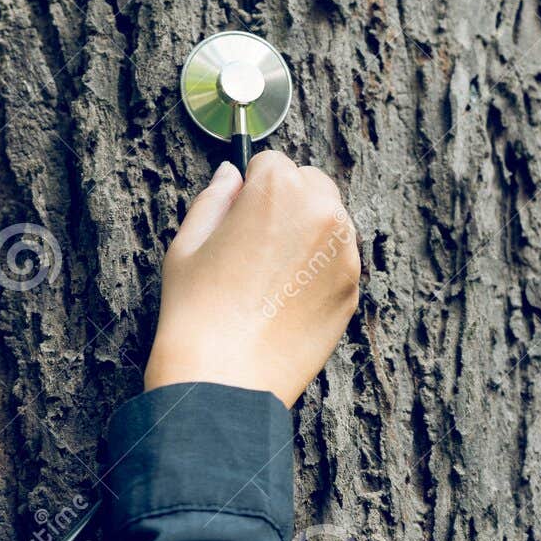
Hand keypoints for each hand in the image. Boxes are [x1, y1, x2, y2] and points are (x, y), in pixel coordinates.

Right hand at [146, 151, 359, 407]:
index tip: (238, 214)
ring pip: (329, 222)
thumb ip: (214, 197)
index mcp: (277, 189)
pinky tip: (284, 297)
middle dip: (287, 201)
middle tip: (254, 242)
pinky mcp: (353, 288)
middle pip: (310, 184)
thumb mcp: (188, 242)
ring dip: (306, 233)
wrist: (224, 378)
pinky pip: (338, 260)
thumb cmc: (197, 310)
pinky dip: (318, 269)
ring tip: (268, 275)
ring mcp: (344, 252)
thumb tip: (231, 175)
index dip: (250, 188)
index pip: (272, 162)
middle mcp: (320, 212)